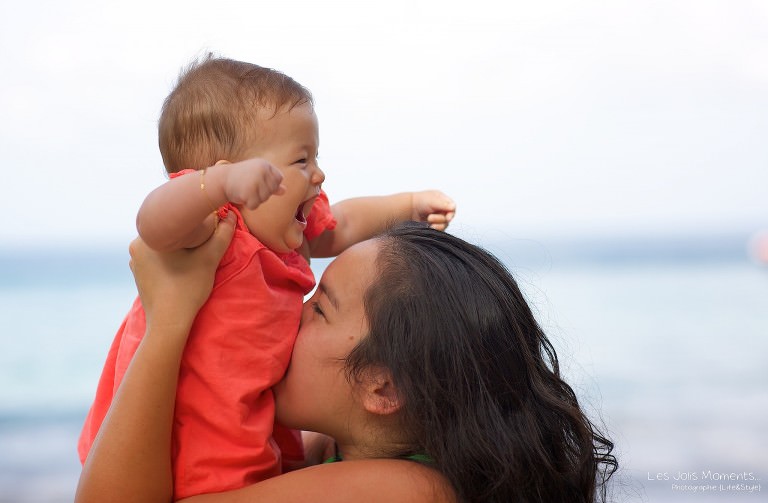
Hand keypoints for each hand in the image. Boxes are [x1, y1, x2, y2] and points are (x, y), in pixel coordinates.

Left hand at [129, 213, 235, 328]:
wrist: (169, 323)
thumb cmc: (187, 288)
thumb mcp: (209, 258)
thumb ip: (222, 234)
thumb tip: (231, 215)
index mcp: (148, 235)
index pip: (177, 220)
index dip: (196, 223)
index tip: (209, 231)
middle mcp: (136, 245)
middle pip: (170, 233)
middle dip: (187, 237)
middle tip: (204, 244)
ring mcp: (135, 261)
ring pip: (164, 246)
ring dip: (179, 248)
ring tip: (194, 257)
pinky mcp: (139, 274)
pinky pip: (157, 259)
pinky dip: (170, 260)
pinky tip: (181, 269)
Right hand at [224, 158, 285, 209]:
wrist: (221, 180)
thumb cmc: (240, 178)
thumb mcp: (257, 176)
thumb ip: (271, 183)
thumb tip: (285, 190)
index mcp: (265, 164)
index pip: (279, 178)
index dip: (271, 184)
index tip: (258, 182)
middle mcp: (262, 171)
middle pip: (272, 190)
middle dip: (262, 192)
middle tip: (249, 186)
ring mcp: (255, 181)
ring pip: (264, 198)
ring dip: (255, 199)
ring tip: (245, 190)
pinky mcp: (248, 192)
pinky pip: (255, 205)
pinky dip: (249, 204)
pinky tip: (242, 196)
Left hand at [411, 190, 455, 230]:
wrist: (407, 210)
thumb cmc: (418, 202)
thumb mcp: (432, 200)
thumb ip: (443, 204)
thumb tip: (454, 207)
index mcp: (442, 200)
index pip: (452, 208)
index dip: (451, 213)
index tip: (448, 217)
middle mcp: (441, 208)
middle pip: (449, 217)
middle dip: (440, 219)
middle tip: (430, 218)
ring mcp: (437, 217)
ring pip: (444, 224)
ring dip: (438, 225)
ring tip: (428, 222)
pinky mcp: (433, 225)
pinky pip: (439, 229)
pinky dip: (435, 229)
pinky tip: (429, 227)